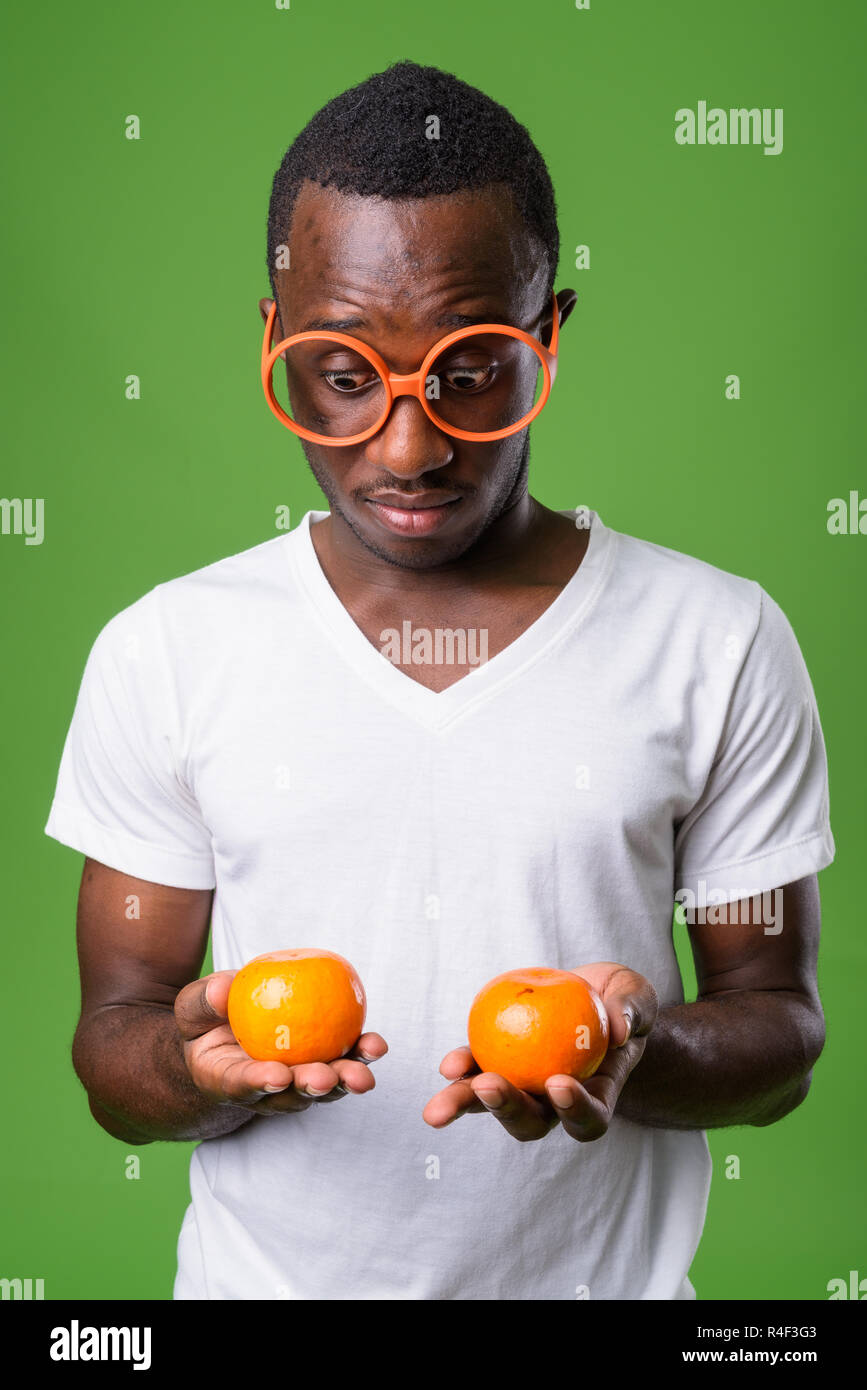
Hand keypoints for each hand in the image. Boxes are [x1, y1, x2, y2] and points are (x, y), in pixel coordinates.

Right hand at [174, 970, 387, 1115]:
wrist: (226, 1034)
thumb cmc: (207, 1022)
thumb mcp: (193, 1008)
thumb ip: (203, 1000)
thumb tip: (223, 989)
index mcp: (225, 1079)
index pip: (241, 1085)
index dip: (259, 1082)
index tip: (276, 1075)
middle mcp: (264, 1091)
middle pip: (290, 1096)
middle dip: (310, 1089)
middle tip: (325, 1078)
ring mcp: (295, 1082)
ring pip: (322, 1087)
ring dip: (344, 1080)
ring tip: (363, 1074)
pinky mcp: (320, 1065)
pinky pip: (341, 1062)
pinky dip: (359, 1056)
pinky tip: (375, 1046)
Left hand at [422, 962, 656, 1141]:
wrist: (592, 996)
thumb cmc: (619, 1002)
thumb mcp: (635, 995)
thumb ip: (632, 1010)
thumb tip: (619, 1029)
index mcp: (597, 1094)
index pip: (589, 1118)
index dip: (575, 1110)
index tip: (559, 1084)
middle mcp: (556, 1101)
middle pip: (532, 1121)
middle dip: (507, 1110)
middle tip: (489, 1086)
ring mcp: (524, 1085)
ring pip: (494, 1104)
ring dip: (467, 1103)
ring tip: (441, 1102)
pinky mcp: (499, 1063)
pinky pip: (476, 1070)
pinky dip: (463, 1070)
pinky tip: (449, 1066)